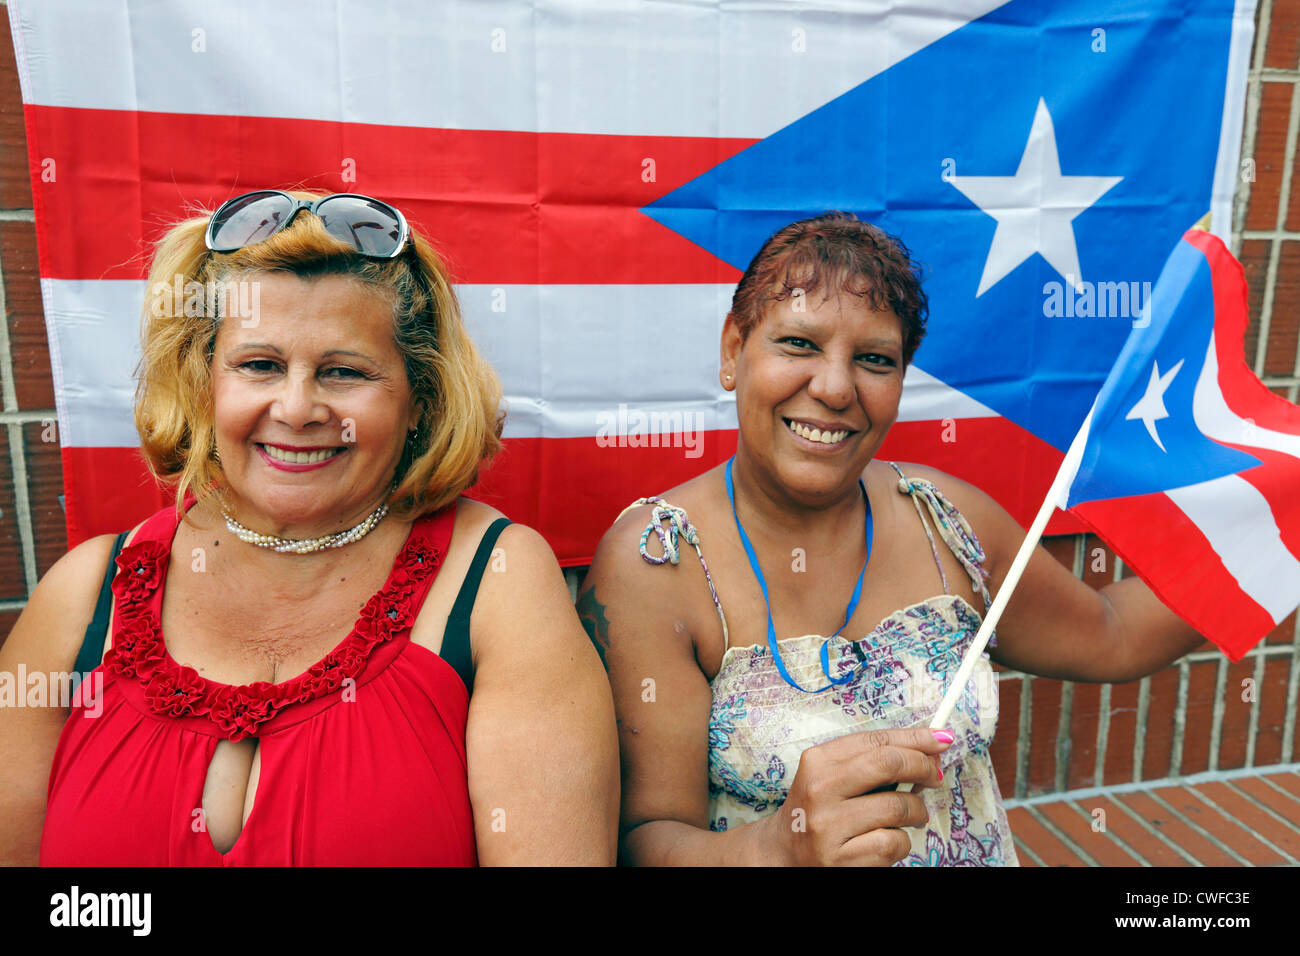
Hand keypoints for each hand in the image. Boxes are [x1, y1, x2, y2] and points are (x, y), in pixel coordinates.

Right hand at [762, 727, 952, 865]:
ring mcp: (828, 826)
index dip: (916, 738)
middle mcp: (820, 789)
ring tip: (912, 816)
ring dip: (917, 812)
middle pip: (888, 763)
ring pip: (897, 807)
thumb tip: (931, 748)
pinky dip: (902, 842)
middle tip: (934, 777)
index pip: (877, 740)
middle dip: (923, 767)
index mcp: (818, 761)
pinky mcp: (840, 859)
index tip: (941, 740)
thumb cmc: (820, 810)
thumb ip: (873, 761)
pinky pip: (892, 843)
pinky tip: (890, 840)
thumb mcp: (833, 776)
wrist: (784, 853)